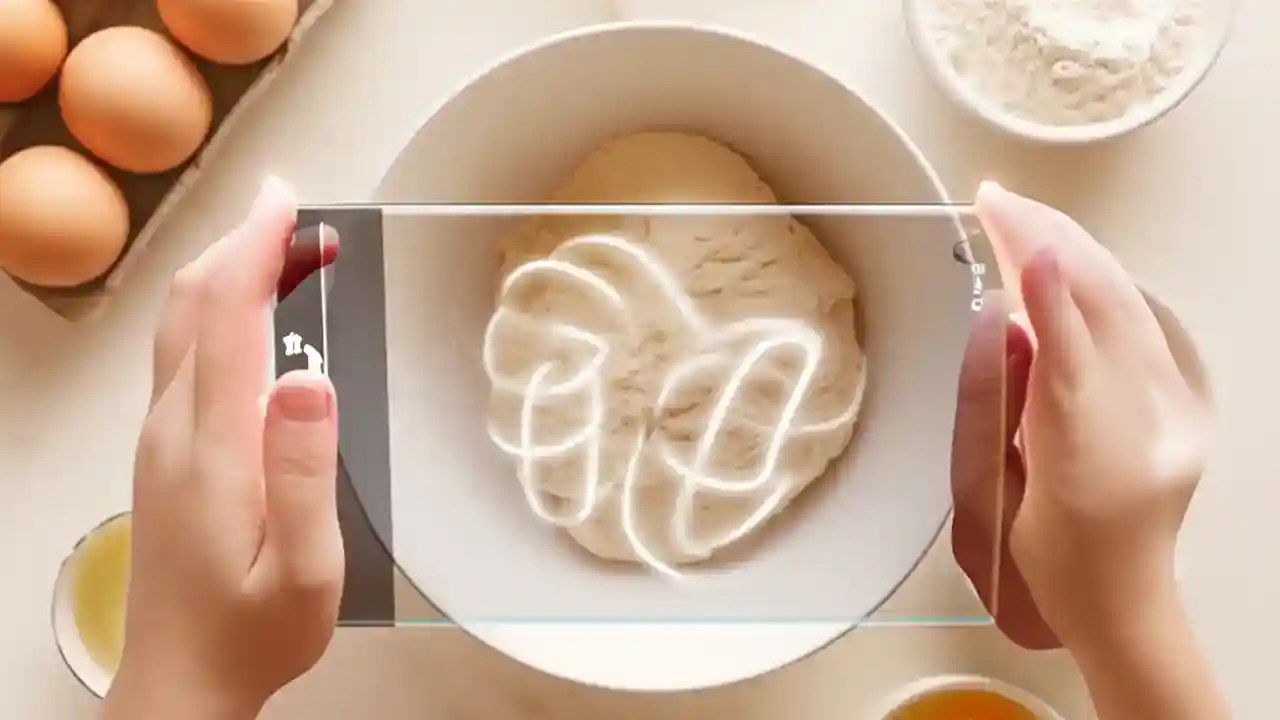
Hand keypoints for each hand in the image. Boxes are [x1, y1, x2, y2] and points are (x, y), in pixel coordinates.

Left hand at [104, 178, 343, 718]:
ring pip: (181, 327)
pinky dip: (219, 312)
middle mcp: (173, 430)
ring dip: (226, 274)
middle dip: (239, 244)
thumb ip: (306, 471)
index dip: (254, 248)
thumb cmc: (251, 631)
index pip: (225, 317)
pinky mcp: (168, 454)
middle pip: (191, 306)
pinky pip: (185, 356)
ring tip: (283, 249)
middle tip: (294, 212)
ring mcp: (162, 440)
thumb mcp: (305, 568)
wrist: (182, 680)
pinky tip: (254, 320)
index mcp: (212, 447)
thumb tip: (309, 381)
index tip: (284, 200)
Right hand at [953, 183, 1209, 648]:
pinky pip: (1133, 323)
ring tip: (1021, 217)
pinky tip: (1059, 267)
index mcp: (1100, 436)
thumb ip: (1004, 391)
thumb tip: (1010, 300)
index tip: (995, 210)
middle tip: (996, 200)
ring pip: (1124, 302)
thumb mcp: (1006, 482)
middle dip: (1050, 237)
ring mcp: (1172, 404)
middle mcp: (1150, 411)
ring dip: (1073, 251)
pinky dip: (1092, 284)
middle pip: (1105, 297)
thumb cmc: (1053, 559)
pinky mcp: (1178, 401)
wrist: (1118, 601)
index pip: (1069, 320)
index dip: (1034, 257)